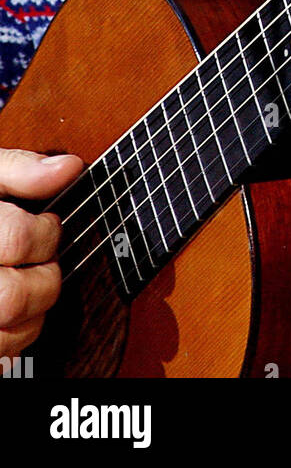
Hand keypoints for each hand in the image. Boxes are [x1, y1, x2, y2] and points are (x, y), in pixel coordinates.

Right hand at [0, 148, 83, 360]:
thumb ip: (19, 168)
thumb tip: (67, 169)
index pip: (15, 240)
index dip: (46, 231)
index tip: (48, 224)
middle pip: (11, 298)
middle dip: (45, 278)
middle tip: (44, 259)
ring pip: (5, 336)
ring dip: (33, 313)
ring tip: (28, 284)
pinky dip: (14, 339)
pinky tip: (10, 312)